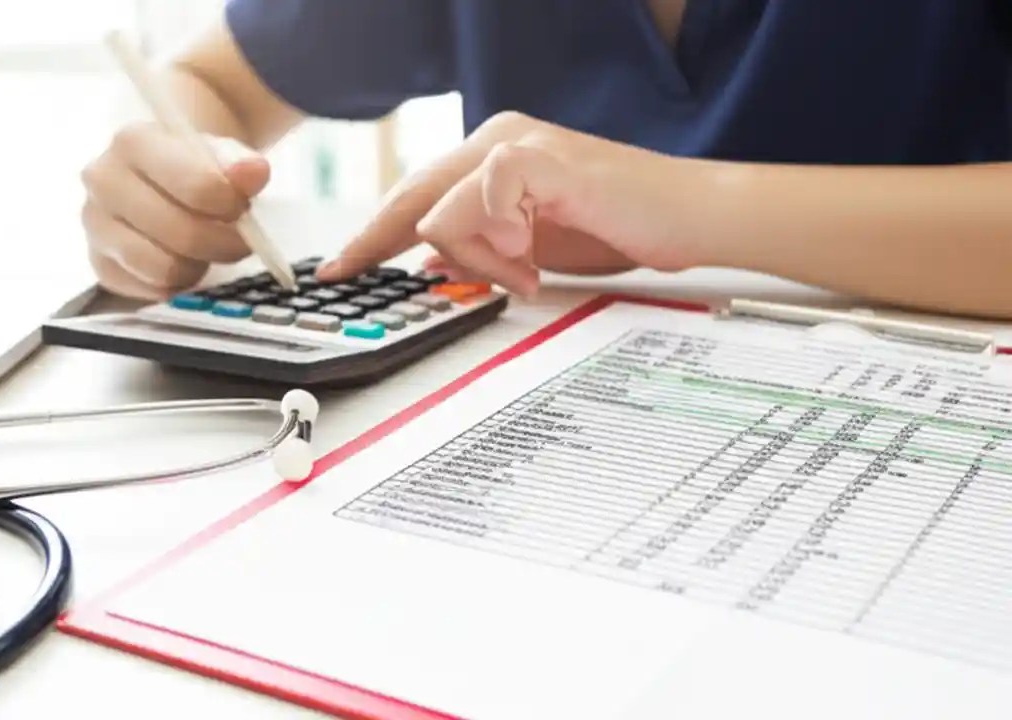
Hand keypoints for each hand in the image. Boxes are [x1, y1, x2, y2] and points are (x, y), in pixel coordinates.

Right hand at [80, 122, 269, 298]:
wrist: (159, 175)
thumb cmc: (191, 164)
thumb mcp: (220, 153)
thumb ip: (238, 162)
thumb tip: (253, 173)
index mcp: (134, 142)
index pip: (198, 186)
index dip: (232, 205)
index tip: (242, 208)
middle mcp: (104, 181)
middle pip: (182, 233)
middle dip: (223, 244)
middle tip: (239, 241)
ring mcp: (95, 225)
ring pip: (163, 268)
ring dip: (199, 266)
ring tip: (208, 251)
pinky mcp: (100, 263)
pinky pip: (150, 290)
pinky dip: (177, 284)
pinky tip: (184, 262)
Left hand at [315, 112, 702, 296]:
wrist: (690, 217)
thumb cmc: (623, 227)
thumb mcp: (533, 249)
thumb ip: (482, 249)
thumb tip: (431, 262)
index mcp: (492, 158)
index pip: (416, 196)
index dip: (374, 234)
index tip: (342, 267)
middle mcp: (495, 140)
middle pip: (409, 197)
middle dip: (378, 244)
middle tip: (350, 276)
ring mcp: (512, 145)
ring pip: (436, 217)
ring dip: (475, 262)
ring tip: (526, 274)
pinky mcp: (531, 159)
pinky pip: (473, 216)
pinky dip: (498, 253)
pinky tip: (535, 263)